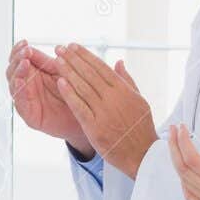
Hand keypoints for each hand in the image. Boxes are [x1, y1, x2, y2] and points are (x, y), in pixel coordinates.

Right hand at [6, 41, 90, 153]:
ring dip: (17, 72)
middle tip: (25, 53)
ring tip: (24, 64)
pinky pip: (20, 103)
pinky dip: (19, 91)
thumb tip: (32, 47)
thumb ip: (46, 62)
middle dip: (17, 59)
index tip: (24, 43)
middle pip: (12, 70)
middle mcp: (27, 85)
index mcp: (34, 73)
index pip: (19, 59)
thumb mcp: (61, 73)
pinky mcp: (29, 115)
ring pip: (13, 84)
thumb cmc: (76, 93)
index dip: (18, 50)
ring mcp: (27, 100)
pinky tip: (21, 82)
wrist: (87, 116)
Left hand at [52, 44, 157, 177]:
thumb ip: (127, 80)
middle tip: (60, 47)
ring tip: (57, 59)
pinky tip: (60, 82)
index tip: (73, 46)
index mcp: (124, 90)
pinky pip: (79, 107)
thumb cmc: (139, 127)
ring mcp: (104, 112)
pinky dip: (69, 94)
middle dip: (73, 59)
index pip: (101, 68)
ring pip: (83, 87)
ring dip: (68, 72)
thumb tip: (119, 61)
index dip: (85, 56)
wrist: (142, 154)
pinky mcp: (95, 126)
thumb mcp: (139, 100)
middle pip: (90, 74)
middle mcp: (114, 98)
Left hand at [167, 124, 199, 199]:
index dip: (183, 141)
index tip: (182, 128)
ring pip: (184, 180)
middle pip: (183, 168)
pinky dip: (182, 180)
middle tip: (173, 130)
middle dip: (175, 146)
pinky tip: (185, 172)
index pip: (193, 159)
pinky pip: (189, 195)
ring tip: (176, 144)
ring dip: (176, 160)